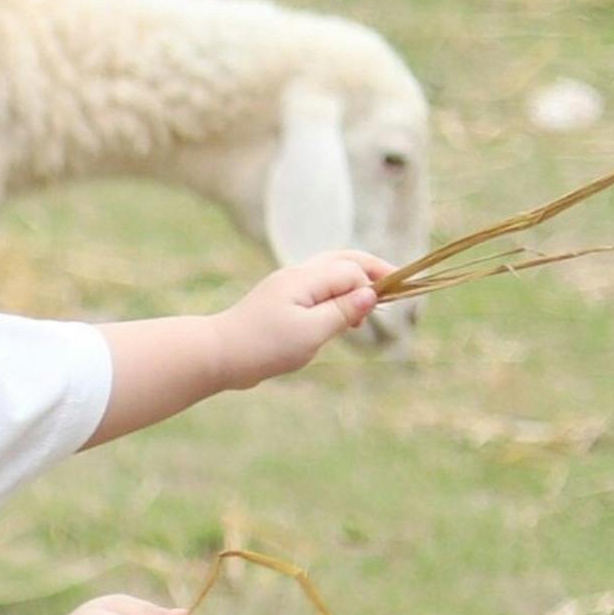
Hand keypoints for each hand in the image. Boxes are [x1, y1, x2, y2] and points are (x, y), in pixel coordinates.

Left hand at [215, 250, 392, 383]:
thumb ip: (343, 311)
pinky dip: (335, 293)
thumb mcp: (311, 332)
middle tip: (396, 281)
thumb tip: (371, 293)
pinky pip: (316, 288)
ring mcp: (286, 286)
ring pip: (329, 271)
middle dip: (371, 269)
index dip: (373, 286)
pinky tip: (340, 313)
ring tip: (369, 301)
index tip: (382, 308)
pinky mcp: (279, 301)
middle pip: (343, 259)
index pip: (352, 272)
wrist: (216, 355)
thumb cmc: (263, 346)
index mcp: (304, 279)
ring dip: (353, 281)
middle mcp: (296, 275)